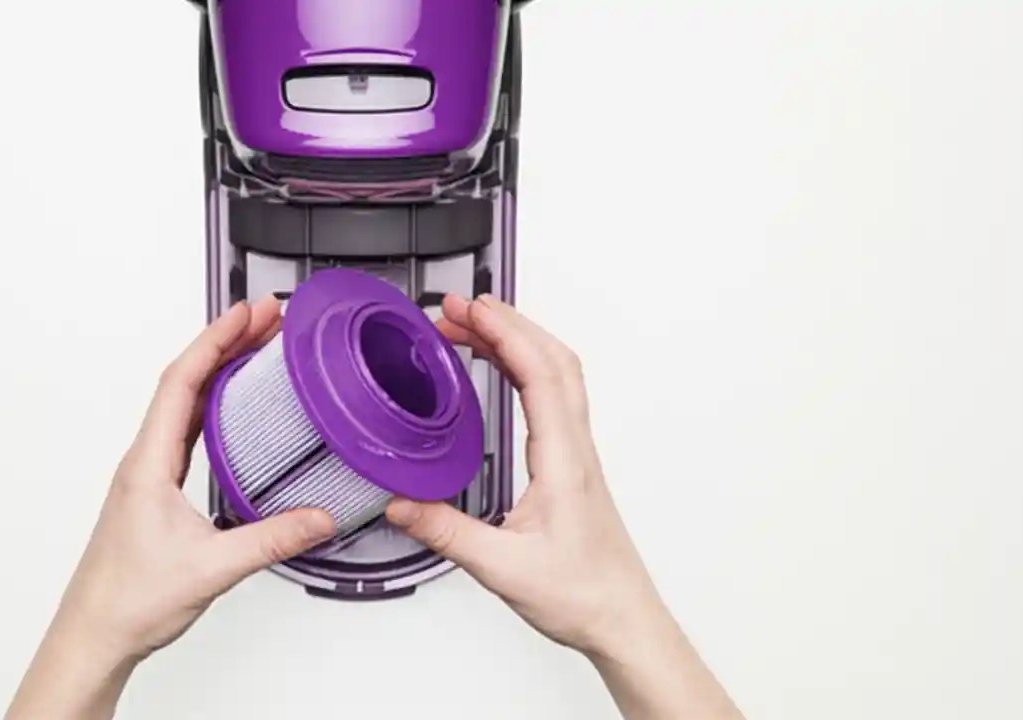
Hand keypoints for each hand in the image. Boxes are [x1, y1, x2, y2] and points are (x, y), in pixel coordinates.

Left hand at [7, 298, 335, 719]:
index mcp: (148, 463)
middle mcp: (144, 461)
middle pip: (185, 382)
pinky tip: (235, 408)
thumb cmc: (128, 601)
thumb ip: (271, 540)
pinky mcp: (156, 492)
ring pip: (184, 405)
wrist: (94, 636)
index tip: (246, 313)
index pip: (181, 382)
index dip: (215, 340)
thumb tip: (319, 517)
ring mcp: (148, 475)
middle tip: (266, 318)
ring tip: (255, 347)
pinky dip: (213, 406)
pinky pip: (186, 432)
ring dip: (218, 370)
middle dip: (225, 342)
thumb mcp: (212, 568)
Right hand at [387, 293, 741, 719]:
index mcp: (564, 459)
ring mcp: (577, 454)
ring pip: (558, 374)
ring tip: (472, 328)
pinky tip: (500, 373)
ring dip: (518, 340)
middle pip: (552, 359)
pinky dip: (525, 369)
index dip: (504, 333)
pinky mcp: (572, 465)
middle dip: (505, 322)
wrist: (622, 620)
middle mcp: (576, 448)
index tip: (468, 309)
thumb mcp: (501, 568)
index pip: (539, 374)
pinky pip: (554, 397)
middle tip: (458, 309)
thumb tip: (400, 502)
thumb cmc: (583, 594)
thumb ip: (446, 532)